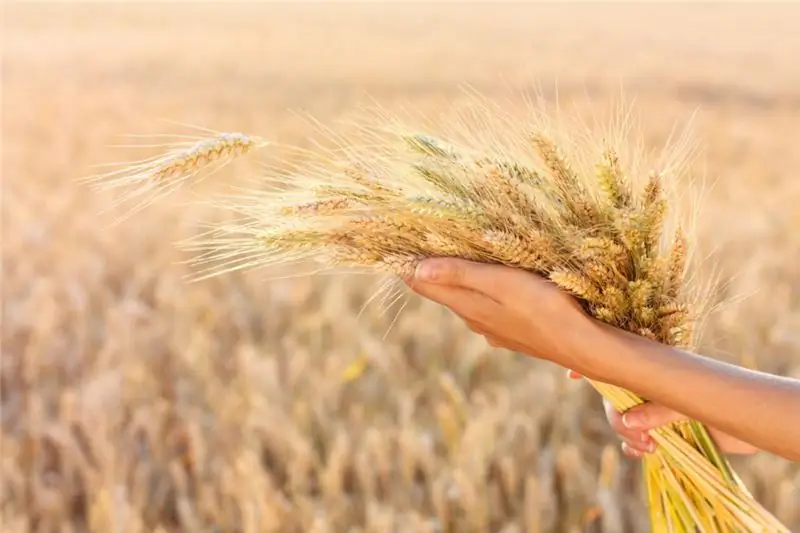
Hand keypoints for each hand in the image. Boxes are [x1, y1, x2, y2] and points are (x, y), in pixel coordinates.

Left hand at [404, 257, 592, 368]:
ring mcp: (494, 330)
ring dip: (455, 281)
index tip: (393, 245)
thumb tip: (415, 270)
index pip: (424, 283)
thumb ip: (460, 276)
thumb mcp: (500, 284)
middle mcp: (474, 321)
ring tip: (450, 257)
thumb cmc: (544, 307)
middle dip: (429, 270)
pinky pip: (486, 309)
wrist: (583, 346)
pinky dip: (479, 293)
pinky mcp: (513, 333)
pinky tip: (490, 285)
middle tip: (418, 243)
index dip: (407, 265)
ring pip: (465, 301)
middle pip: (442, 292)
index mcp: (467, 306)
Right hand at [566, 370, 759, 457]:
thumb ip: (658, 409)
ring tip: (650, 448)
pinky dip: (635, 447)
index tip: (571, 374)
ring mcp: (653, 408)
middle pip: (615, 398)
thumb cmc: (723, 404)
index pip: (618, 361)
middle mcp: (649, 386)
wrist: (750, 425)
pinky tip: (645, 453)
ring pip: (623, 420)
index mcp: (654, 368)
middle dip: (618, 419)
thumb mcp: (690, 402)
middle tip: (638, 436)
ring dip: (628, 436)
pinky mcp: (661, 429)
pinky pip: (635, 437)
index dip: (591, 366)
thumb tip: (629, 422)